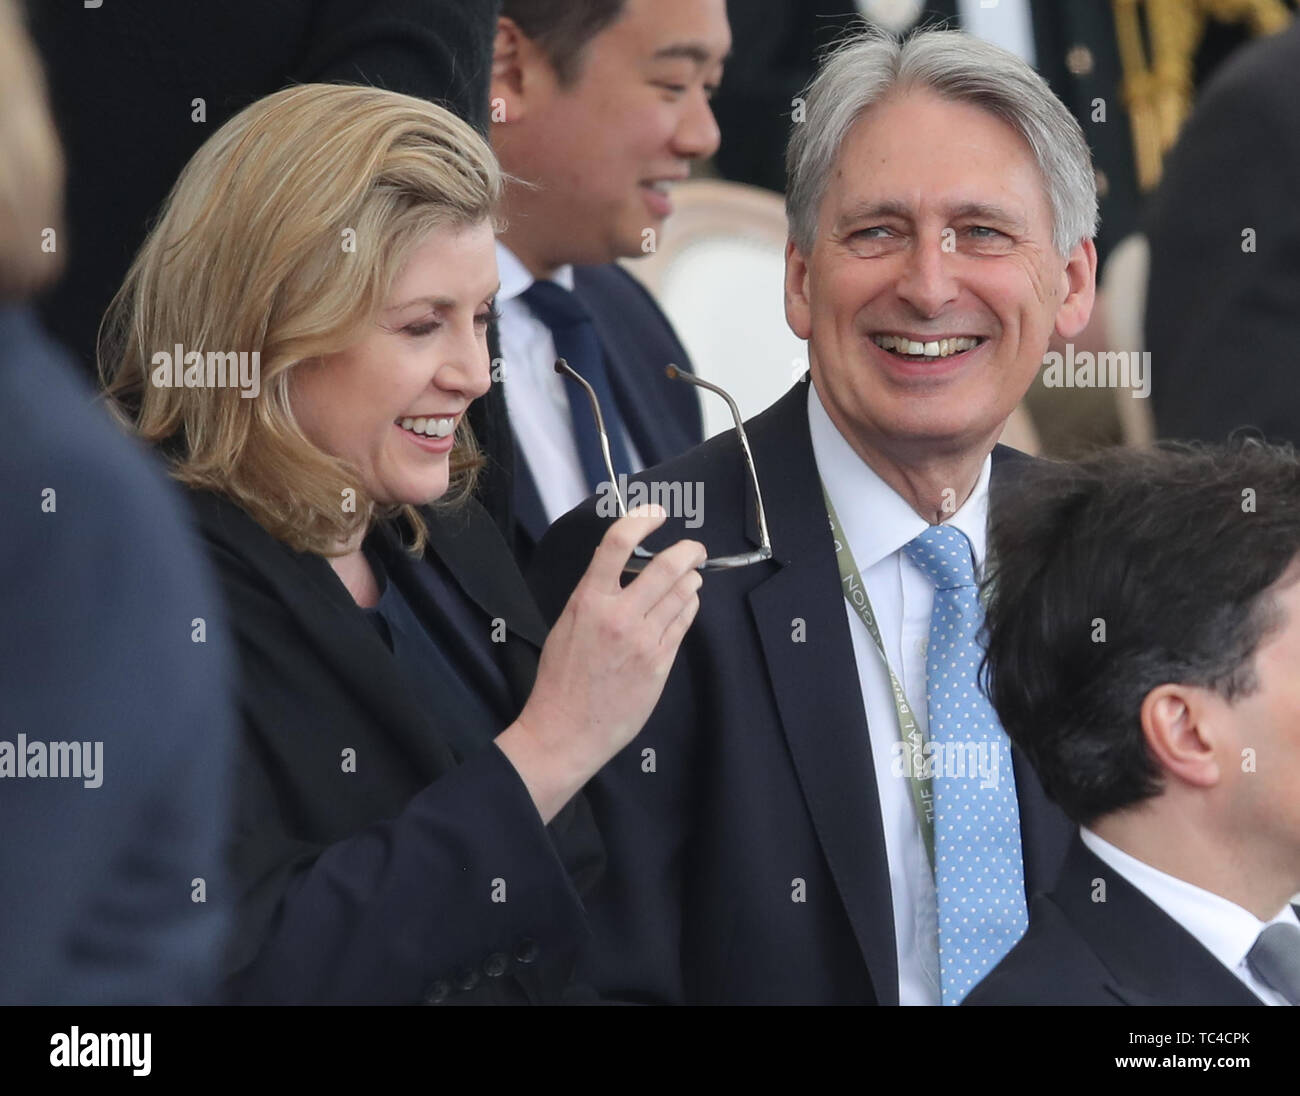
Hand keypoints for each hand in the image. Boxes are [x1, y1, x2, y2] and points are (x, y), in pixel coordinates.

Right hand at [497, 507, 705, 822]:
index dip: (641, 519)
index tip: (656, 513)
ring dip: (691, 580)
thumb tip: (620, 565)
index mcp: (588, 601)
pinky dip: (689, 607)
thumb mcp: (566, 624)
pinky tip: (688, 605)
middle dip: (688, 551)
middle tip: (694, 548)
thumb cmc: (560, 679)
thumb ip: (594, 594)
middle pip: (667, 566)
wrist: (565, 730)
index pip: (617, 544)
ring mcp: (644, 641)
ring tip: (691, 577)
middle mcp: (619, 616)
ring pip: (683, 594)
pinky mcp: (660, 664)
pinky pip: (684, 623)